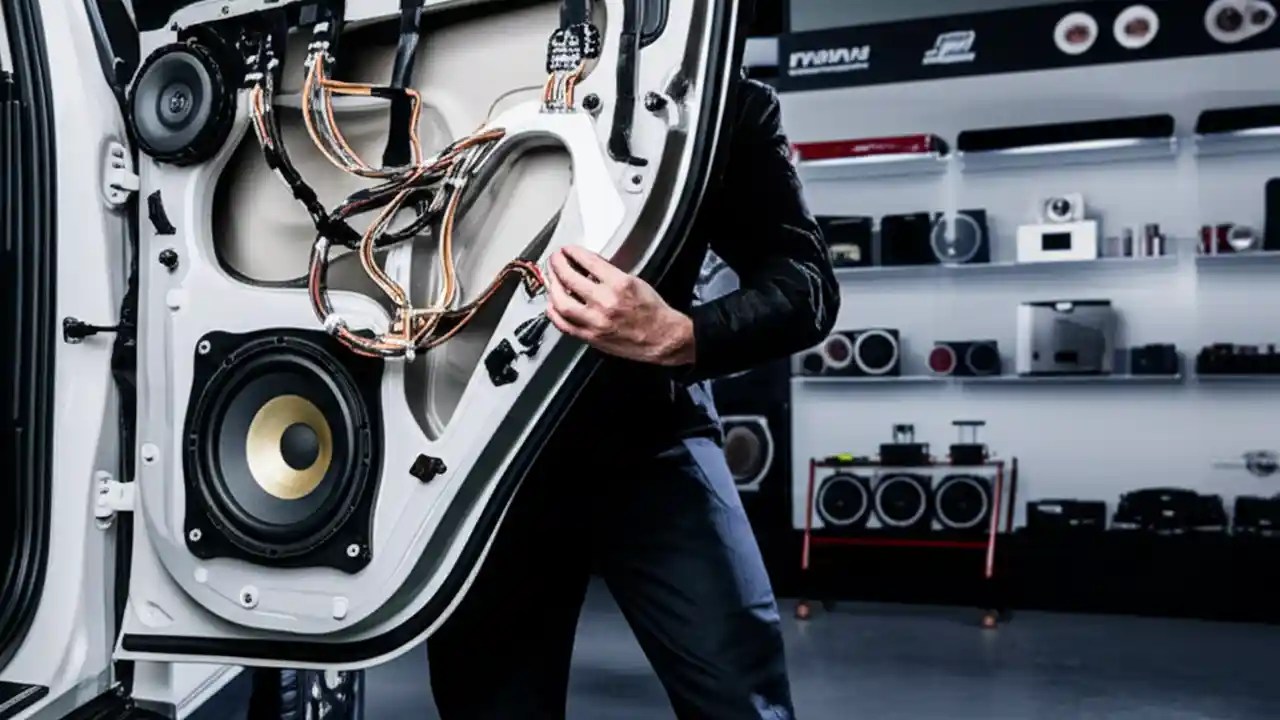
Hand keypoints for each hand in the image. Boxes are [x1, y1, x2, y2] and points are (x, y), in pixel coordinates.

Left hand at [545, 245, 694, 365]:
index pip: (588, 261)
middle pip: (570, 279)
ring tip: (551, 279)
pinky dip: (554, 313)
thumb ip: (610, 273)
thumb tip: (588, 265)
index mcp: (619, 284)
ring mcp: (596, 321)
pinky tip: (552, 305)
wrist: (662, 338)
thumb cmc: (652, 311)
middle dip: (557, 265)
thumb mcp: (635, 281)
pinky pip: (565, 325)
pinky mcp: (591, 337)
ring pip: (562, 302)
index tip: (567, 250)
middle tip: (554, 260)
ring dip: (552, 287)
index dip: (573, 253)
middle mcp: (606, 302)